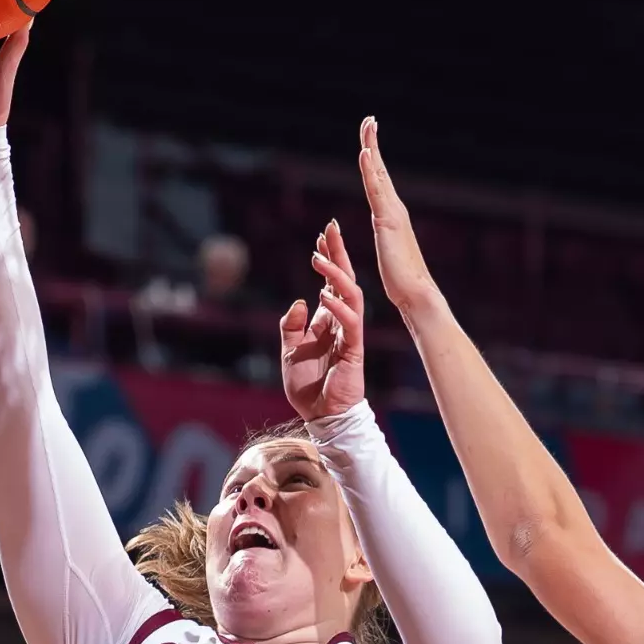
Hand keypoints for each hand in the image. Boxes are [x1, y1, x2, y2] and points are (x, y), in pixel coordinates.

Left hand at [279, 220, 365, 423]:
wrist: (321, 415)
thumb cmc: (308, 386)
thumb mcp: (289, 351)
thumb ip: (291, 326)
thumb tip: (299, 301)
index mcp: (328, 320)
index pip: (331, 282)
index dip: (328, 259)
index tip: (321, 237)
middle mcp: (342, 322)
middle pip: (345, 280)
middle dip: (338, 254)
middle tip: (331, 228)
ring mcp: (351, 334)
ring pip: (351, 296)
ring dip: (336, 275)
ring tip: (320, 259)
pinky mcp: (354, 350)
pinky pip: (351, 323)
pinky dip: (338, 308)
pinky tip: (324, 296)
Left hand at [358, 116, 435, 318]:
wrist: (417, 294)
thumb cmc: (404, 282)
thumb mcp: (390, 254)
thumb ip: (389, 240)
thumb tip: (389, 237)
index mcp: (392, 216)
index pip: (379, 181)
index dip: (374, 159)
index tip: (369, 138)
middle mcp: (395, 209)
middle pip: (380, 170)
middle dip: (374, 142)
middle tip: (369, 119)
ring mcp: (392, 213)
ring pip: (379, 174)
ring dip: (372, 148)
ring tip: (368, 126)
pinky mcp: (387, 221)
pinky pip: (376, 190)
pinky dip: (371, 169)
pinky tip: (366, 153)